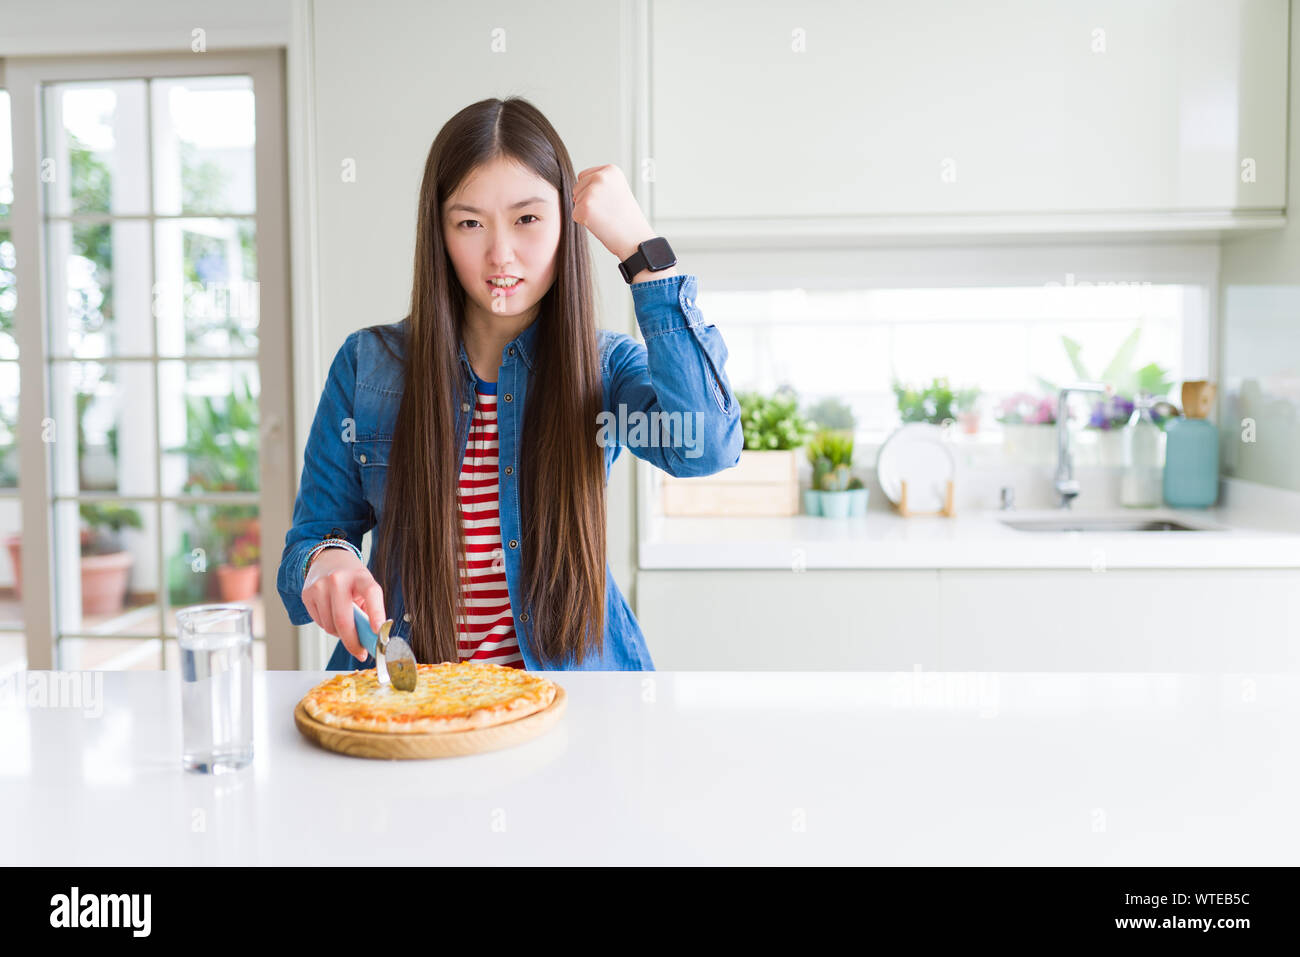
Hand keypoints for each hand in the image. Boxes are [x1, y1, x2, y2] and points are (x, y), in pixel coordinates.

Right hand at [302, 548, 386, 662]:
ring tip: (345, 624)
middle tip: (361, 653)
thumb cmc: (352, 579)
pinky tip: (332, 615)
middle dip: (353, 642)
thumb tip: (372, 639)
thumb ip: (369, 611)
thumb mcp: (366, 587)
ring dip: (340, 634)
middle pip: (344, 620)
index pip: (371, 593)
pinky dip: (328, 626)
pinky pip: (319, 623)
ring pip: (330, 626)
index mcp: (360, 576)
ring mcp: (320, 586)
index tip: (378, 631)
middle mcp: (338, 579)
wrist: (328, 560)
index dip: (376, 613)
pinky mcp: (307, 594)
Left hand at [571, 164, 656, 261]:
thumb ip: (600, 183)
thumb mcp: (618, 189)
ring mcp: (592, 192)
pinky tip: (600, 224)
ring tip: (605, 216)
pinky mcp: (584, 208)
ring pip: (576, 201)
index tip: (609, 201)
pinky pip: (575, 214)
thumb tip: (577, 188)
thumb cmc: (627, 217)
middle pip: (577, 187)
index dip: (593, 192)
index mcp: (610, 170)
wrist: (635, 238)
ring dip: (587, 211)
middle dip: (588, 200)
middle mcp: (600, 177)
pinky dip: (584, 222)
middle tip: (608, 211)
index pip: (584, 176)